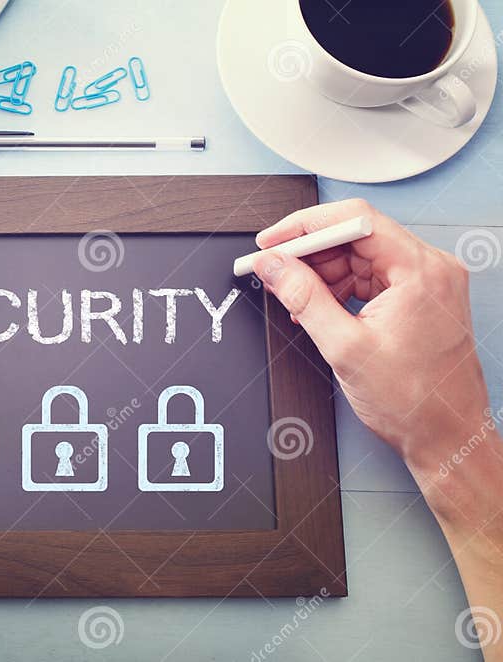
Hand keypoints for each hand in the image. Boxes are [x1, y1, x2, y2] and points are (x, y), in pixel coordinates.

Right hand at [252, 199, 490, 473]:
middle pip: (356, 236)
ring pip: (360, 257)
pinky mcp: (420, 297)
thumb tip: (273, 265)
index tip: (272, 242)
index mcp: (421, 271)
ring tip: (297, 302)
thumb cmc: (414, 401)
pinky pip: (372, 277)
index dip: (305, 227)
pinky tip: (319, 309)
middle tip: (274, 272)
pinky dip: (341, 288)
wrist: (446, 436)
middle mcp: (431, 268)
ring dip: (323, 274)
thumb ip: (302, 297)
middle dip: (310, 254)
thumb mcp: (344, 347)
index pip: (354, 220)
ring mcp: (427, 282)